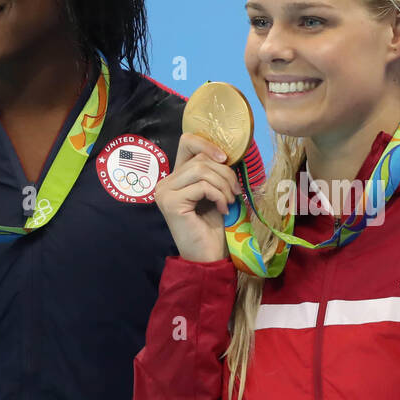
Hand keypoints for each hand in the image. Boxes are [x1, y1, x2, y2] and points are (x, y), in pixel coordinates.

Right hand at [154, 133, 240, 263]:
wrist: (208, 256)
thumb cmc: (213, 227)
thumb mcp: (215, 192)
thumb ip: (213, 172)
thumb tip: (226, 153)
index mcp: (174, 178)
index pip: (187, 143)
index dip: (208, 144)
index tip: (226, 159)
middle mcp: (164, 183)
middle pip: (199, 158)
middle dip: (224, 173)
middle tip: (235, 192)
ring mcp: (165, 192)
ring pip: (201, 170)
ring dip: (223, 184)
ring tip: (230, 201)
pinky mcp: (171, 202)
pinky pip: (203, 186)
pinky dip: (219, 196)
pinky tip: (223, 210)